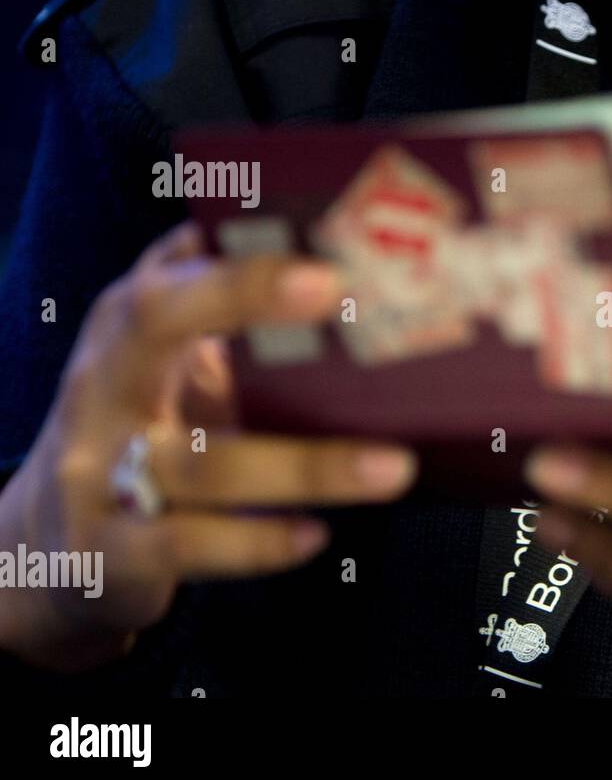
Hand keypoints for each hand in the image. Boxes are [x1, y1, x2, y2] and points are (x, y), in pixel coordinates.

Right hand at [0, 224, 417, 670]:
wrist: (51, 543)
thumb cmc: (140, 427)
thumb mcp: (161, 359)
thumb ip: (213, 296)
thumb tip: (313, 229)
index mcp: (125, 330)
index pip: (170, 277)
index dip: (241, 267)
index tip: (324, 263)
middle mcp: (104, 387)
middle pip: (156, 327)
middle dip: (241, 298)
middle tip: (338, 293)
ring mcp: (101, 471)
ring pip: (200, 463)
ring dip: (305, 466)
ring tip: (393, 467)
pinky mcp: (114, 550)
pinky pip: (189, 545)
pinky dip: (257, 543)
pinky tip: (315, 535)